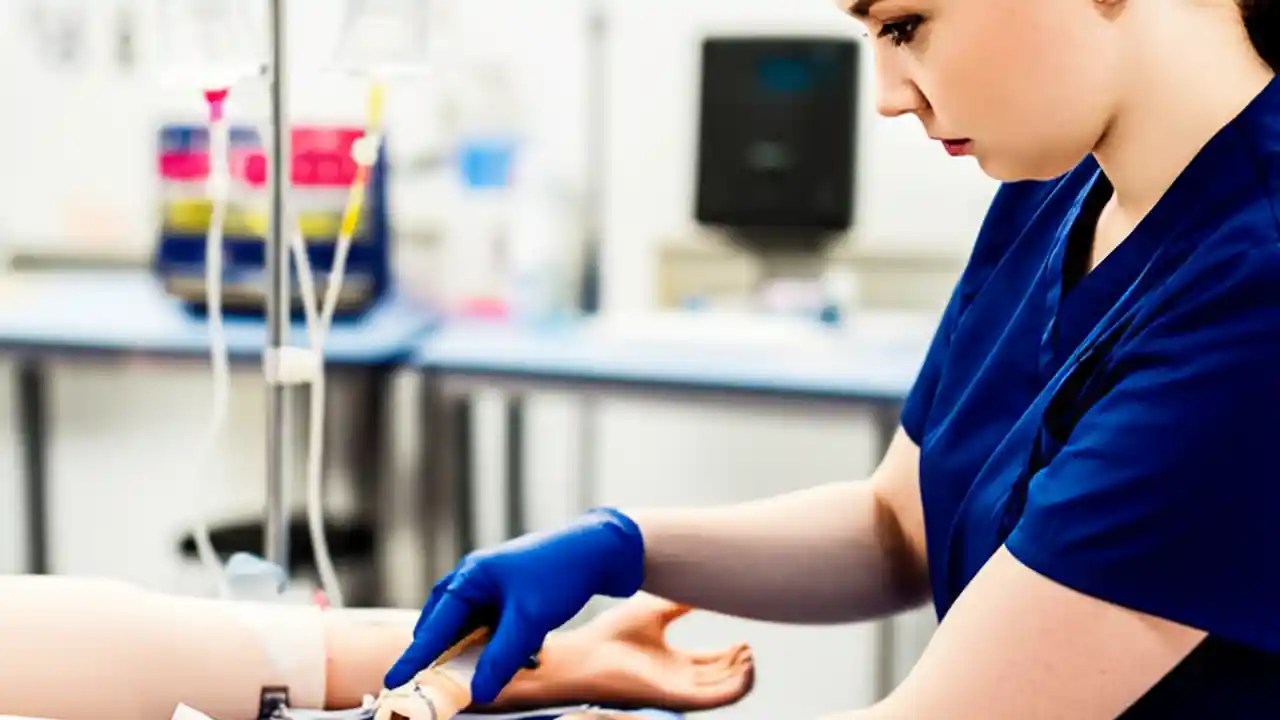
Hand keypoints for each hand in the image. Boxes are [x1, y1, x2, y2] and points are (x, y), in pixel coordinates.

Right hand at [385, 508, 645, 701]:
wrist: (600, 549)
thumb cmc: (560, 574)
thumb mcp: (528, 621)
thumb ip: (501, 658)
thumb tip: (479, 692)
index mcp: (470, 578)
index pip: (434, 625)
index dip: (415, 656)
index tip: (394, 680)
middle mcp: (476, 580)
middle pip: (449, 626)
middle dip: (447, 654)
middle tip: (440, 681)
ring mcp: (495, 586)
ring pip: (475, 629)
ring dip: (483, 650)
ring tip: (495, 667)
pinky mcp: (514, 594)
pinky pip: (497, 626)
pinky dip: (505, 642)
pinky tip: (529, 653)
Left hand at [492, 593, 753, 712]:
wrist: (582, 655)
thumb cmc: (609, 635)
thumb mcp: (654, 610)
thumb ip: (679, 601)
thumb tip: (700, 578)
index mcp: (673, 663)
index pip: (712, 663)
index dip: (732, 654)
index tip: (744, 636)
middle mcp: (679, 680)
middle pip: (722, 676)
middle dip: (741, 663)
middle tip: (748, 645)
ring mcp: (679, 691)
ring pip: (725, 691)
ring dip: (744, 674)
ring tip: (749, 652)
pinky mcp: (676, 697)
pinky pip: (717, 699)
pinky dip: (738, 685)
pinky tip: (747, 663)